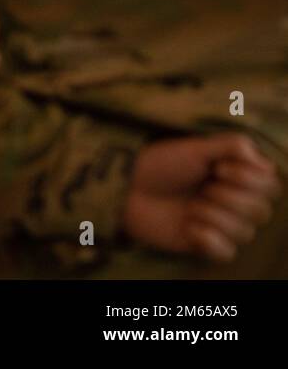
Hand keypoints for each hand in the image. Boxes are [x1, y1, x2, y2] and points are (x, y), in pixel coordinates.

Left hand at [123, 133, 280, 261]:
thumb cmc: (160, 164)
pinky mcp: (204, 245)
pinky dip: (209, 239)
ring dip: (214, 215)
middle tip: (203, 187)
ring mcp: (220, 225)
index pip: (271, 186)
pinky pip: (227, 252)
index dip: (250, 179)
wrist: (127, 187)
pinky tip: (189, 228)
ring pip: (245, 232)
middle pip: (261, 211)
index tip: (218, 168)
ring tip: (190, 206)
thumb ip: (233, 146)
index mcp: (237, 178)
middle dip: (229, 197)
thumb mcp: (195, 147)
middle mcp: (234, 203)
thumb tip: (262, 160)